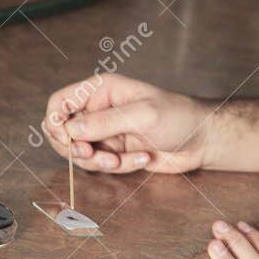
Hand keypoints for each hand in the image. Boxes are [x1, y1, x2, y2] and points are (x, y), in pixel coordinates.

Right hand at [42, 72, 212, 173]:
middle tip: (92, 155)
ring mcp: (106, 133)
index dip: (55, 122)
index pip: (60, 102)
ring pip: (80, 153)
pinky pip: (101, 165)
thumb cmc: (179, 117)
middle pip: (63, 133)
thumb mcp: (143, 115)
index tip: (67, 139)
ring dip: (99, 162)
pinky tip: (143, 159)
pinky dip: (119, 167)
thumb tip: (70, 129)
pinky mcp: (116, 152)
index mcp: (102, 91)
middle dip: (75, 149)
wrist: (203, 140)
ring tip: (122, 160)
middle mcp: (99, 110)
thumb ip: (106, 122)